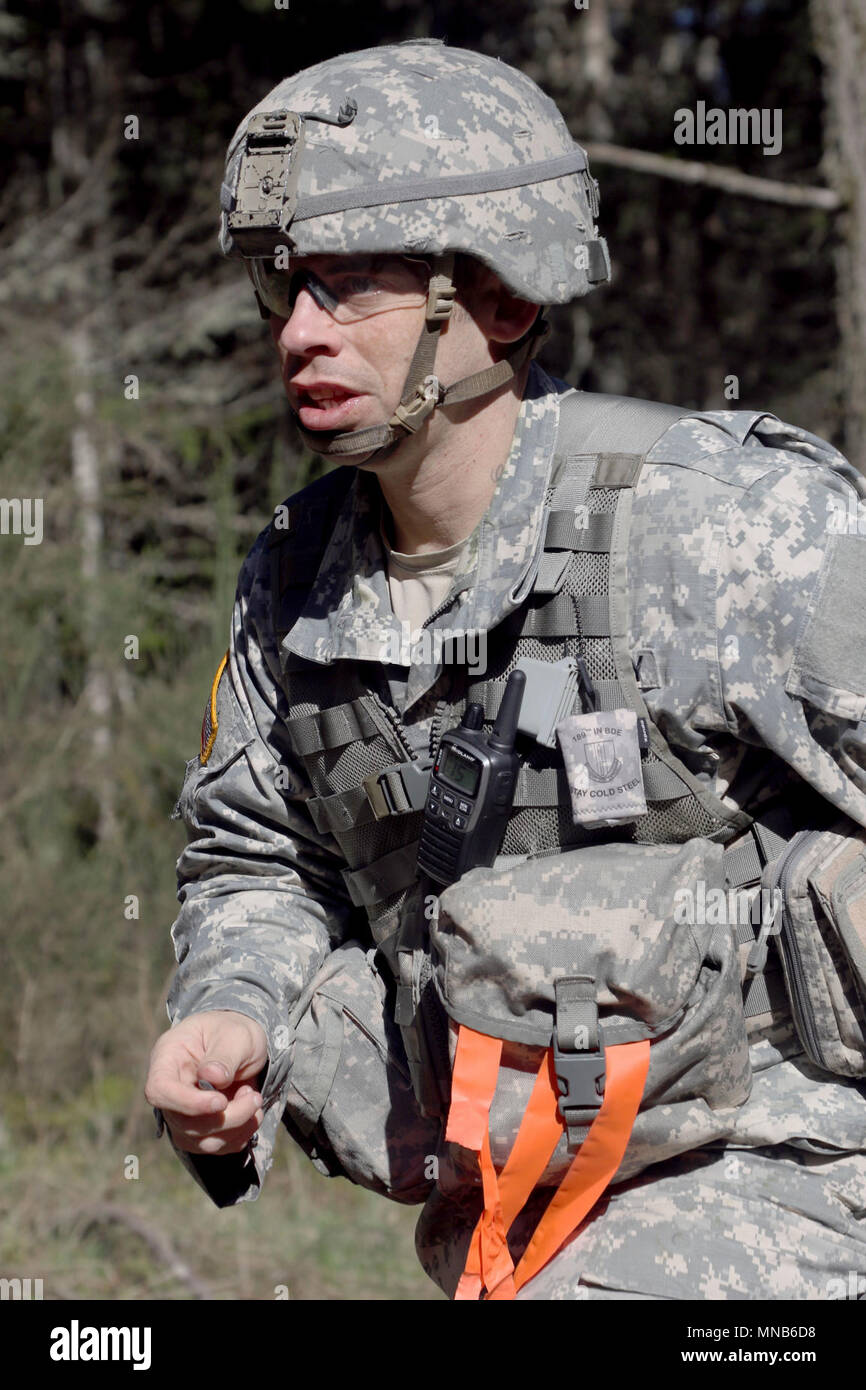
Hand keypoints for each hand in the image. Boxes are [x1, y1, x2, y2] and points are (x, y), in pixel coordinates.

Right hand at [145, 1010, 268, 1154]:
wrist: (243, 1044)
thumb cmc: (234, 1032)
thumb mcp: (235, 1034)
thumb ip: (224, 1055)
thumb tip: (211, 1077)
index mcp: (168, 1057)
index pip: (159, 1090)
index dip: (187, 1103)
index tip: (220, 1101)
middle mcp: (170, 1088)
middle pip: (184, 1122)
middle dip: (226, 1117)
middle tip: (253, 1097)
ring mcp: (181, 1112)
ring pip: (201, 1141)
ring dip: (236, 1127)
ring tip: (254, 1099)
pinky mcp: (197, 1129)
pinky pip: (214, 1146)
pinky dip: (239, 1136)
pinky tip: (252, 1114)